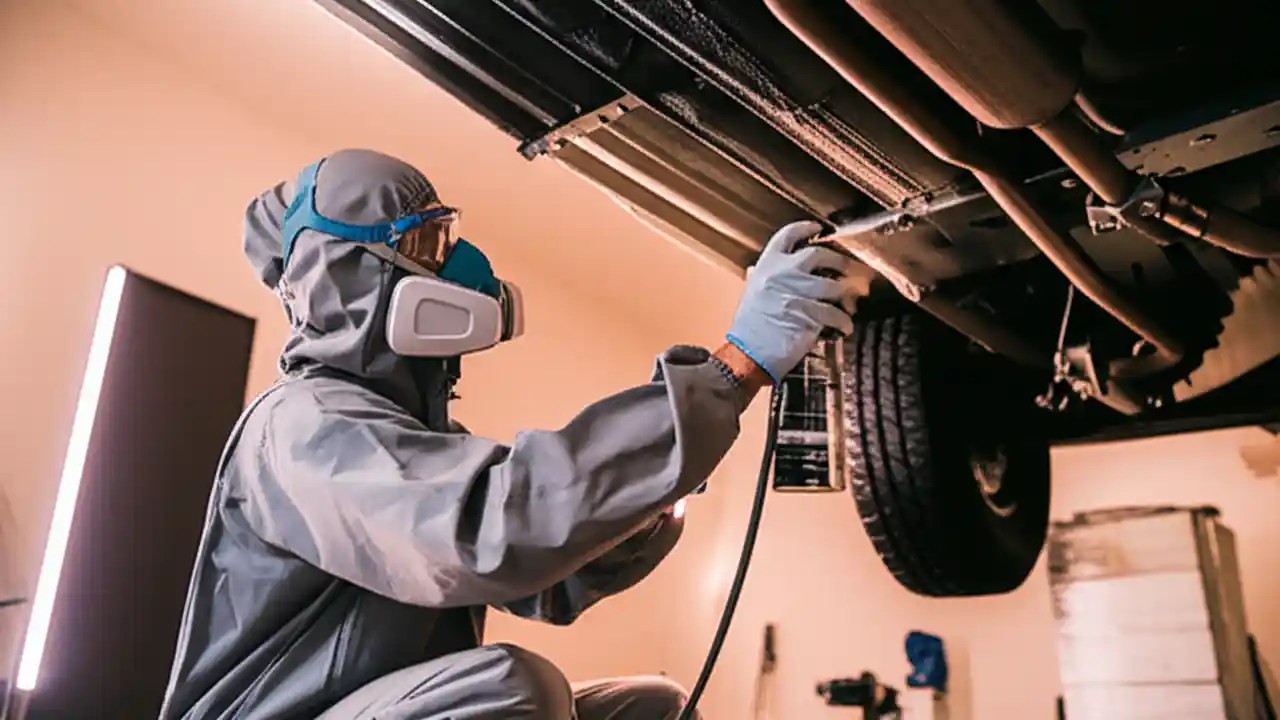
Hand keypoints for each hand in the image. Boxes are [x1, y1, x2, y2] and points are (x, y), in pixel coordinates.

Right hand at [725, 221, 857, 381]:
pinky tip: (845, 325)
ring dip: (845, 294)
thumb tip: (755, 268)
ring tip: (849, 301)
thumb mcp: (751, 293)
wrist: (748, 353)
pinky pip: (836, 313)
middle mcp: (783, 273)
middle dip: (837, 260)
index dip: (805, 228)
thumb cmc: (748, 327)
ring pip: (834, 285)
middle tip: (846, 266)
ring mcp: (798, 293)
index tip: (817, 228)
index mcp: (766, 266)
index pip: (787, 236)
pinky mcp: (811, 314)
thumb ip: (759, 278)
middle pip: (819, 255)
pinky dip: (844, 320)